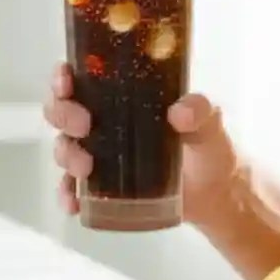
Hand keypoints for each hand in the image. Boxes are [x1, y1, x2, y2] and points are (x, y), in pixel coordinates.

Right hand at [43, 63, 242, 226]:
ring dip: (66, 155)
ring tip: (86, 168)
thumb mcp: (211, 124)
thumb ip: (201, 112)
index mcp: (127, 95)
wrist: (217, 194)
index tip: (66, 82)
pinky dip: (67, 195)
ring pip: (65, 147)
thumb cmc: (211, 147)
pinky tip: (73, 203)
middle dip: (63, 114)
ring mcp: (102, 154)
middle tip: (84, 126)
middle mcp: (107, 121)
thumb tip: (180, 111)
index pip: (85, 77)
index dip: (65, 76)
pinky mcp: (104, 187)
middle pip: (64, 110)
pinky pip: (73, 189)